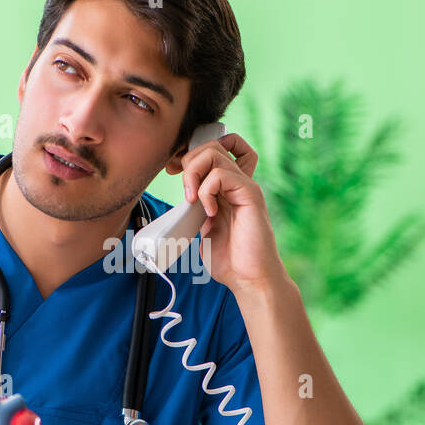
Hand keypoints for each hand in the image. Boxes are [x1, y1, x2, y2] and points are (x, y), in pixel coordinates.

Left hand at [175, 133, 286, 295]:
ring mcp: (245, 186)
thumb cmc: (230, 261)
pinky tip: (209, 212)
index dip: (190, 154)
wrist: (249, 279)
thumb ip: (197, 210)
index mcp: (226, 189)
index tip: (174, 172)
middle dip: (188, 162)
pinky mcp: (250, 194)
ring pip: (214, 152)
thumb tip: (183, 199)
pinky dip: (207, 190)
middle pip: (210, 145)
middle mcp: (237, 183)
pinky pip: (222, 173)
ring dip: (194, 173)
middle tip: (185, 191)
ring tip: (193, 200)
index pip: (213, 149)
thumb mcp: (204, 230)